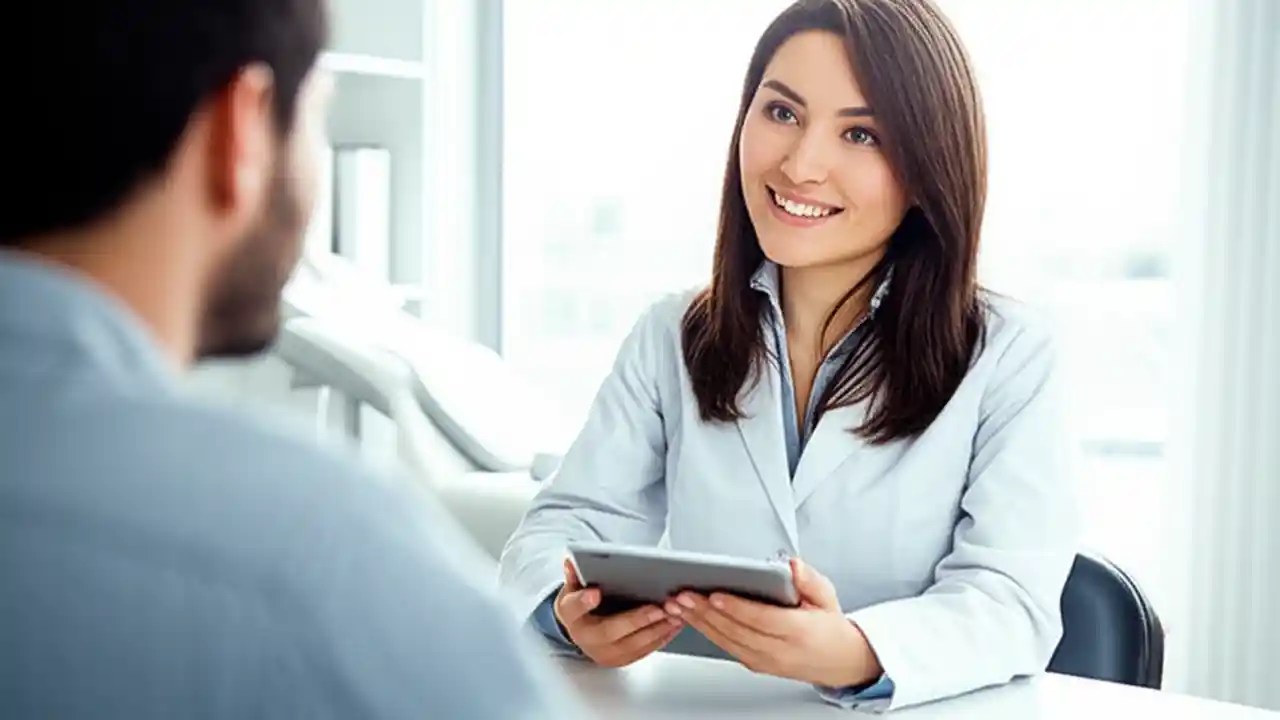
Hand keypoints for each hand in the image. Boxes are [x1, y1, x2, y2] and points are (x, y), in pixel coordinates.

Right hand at [554, 559, 683, 667]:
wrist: (582, 631)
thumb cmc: (581, 607)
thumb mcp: (573, 587)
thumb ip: (575, 574)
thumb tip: (571, 560)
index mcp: (571, 616)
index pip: (573, 609)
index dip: (583, 602)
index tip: (594, 593)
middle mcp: (586, 639)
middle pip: (610, 632)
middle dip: (636, 621)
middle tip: (658, 609)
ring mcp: (604, 653)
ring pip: (632, 644)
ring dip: (656, 630)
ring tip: (673, 615)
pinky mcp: (621, 660)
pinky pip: (644, 651)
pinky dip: (661, 638)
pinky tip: (674, 625)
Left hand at [665, 558, 881, 687]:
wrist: (840, 662)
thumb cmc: (830, 627)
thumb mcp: (828, 597)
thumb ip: (809, 579)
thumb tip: (791, 564)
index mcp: (798, 631)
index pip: (761, 619)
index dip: (736, 607)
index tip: (715, 594)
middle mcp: (779, 650)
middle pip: (736, 631)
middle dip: (706, 612)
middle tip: (684, 595)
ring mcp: (766, 661)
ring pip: (726, 641)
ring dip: (699, 622)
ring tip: (679, 605)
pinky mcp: (756, 664)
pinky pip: (727, 647)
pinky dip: (707, 632)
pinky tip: (692, 617)